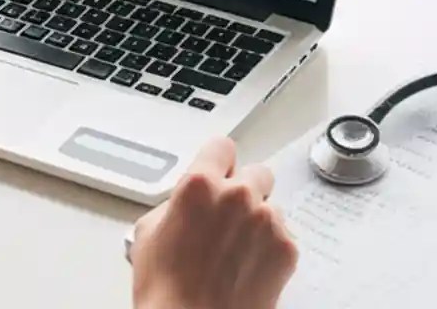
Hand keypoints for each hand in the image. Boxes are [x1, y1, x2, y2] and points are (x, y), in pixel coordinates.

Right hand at [129, 137, 297, 308]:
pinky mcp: (286, 249)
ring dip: (258, 220)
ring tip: (237, 250)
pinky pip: (283, 235)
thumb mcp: (150, 231)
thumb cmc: (165, 289)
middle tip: (230, 216)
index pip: (222, 147)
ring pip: (271, 206)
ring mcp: (267, 222)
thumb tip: (188, 202)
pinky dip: (270, 247)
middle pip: (256, 172)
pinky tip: (248, 266)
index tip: (219, 172)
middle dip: (245, 190)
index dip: (218, 162)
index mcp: (200, 185)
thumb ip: (177, 202)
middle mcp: (238, 196)